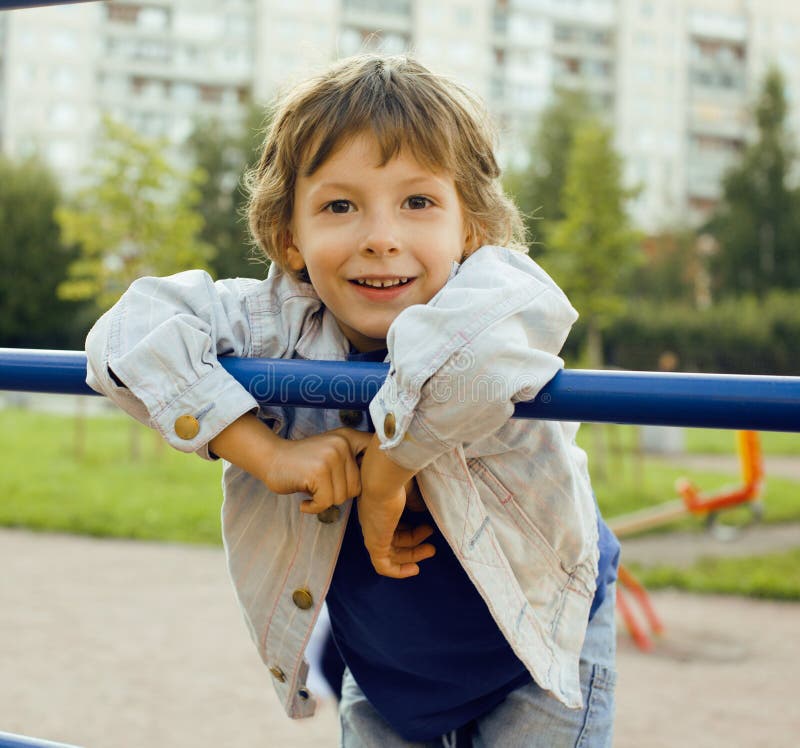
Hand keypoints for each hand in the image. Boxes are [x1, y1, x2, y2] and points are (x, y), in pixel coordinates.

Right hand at [263, 427, 371, 513]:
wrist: (271, 458)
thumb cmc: (304, 461)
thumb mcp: (332, 450)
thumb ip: (353, 458)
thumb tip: (383, 478)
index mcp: (349, 437)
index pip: (377, 453)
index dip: (376, 472)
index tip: (365, 481)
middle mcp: (342, 444)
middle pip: (357, 487)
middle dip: (339, 494)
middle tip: (320, 486)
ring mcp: (330, 457)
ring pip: (342, 496)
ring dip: (325, 500)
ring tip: (312, 488)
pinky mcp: (318, 472)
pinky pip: (326, 502)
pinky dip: (314, 507)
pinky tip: (305, 501)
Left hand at [358, 437, 435, 577]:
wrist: (383, 478)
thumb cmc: (397, 478)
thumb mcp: (411, 491)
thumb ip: (415, 502)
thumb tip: (420, 510)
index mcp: (379, 505)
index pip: (393, 524)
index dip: (410, 530)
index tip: (427, 528)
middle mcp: (373, 520)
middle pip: (393, 539)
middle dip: (414, 543)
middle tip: (431, 544)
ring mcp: (372, 531)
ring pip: (390, 552)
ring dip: (412, 554)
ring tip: (431, 549)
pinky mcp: (374, 542)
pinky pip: (382, 565)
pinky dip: (397, 570)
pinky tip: (414, 570)